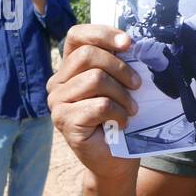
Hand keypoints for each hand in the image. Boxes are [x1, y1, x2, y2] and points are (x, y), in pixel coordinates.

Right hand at [47, 24, 142, 183]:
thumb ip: (119, 65)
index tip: (128, 43)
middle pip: (88, 55)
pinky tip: (121, 123)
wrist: (116, 161)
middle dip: (120, 68)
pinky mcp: (64, 120)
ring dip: (122, 95)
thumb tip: (133, 44)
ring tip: (131, 109)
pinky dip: (118, 113)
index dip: (103, 34)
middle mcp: (58, 82)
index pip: (78, 36)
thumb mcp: (121, 87)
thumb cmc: (120, 121)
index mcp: (70, 68)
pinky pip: (99, 104)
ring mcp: (57, 102)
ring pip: (95, 79)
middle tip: (137, 85)